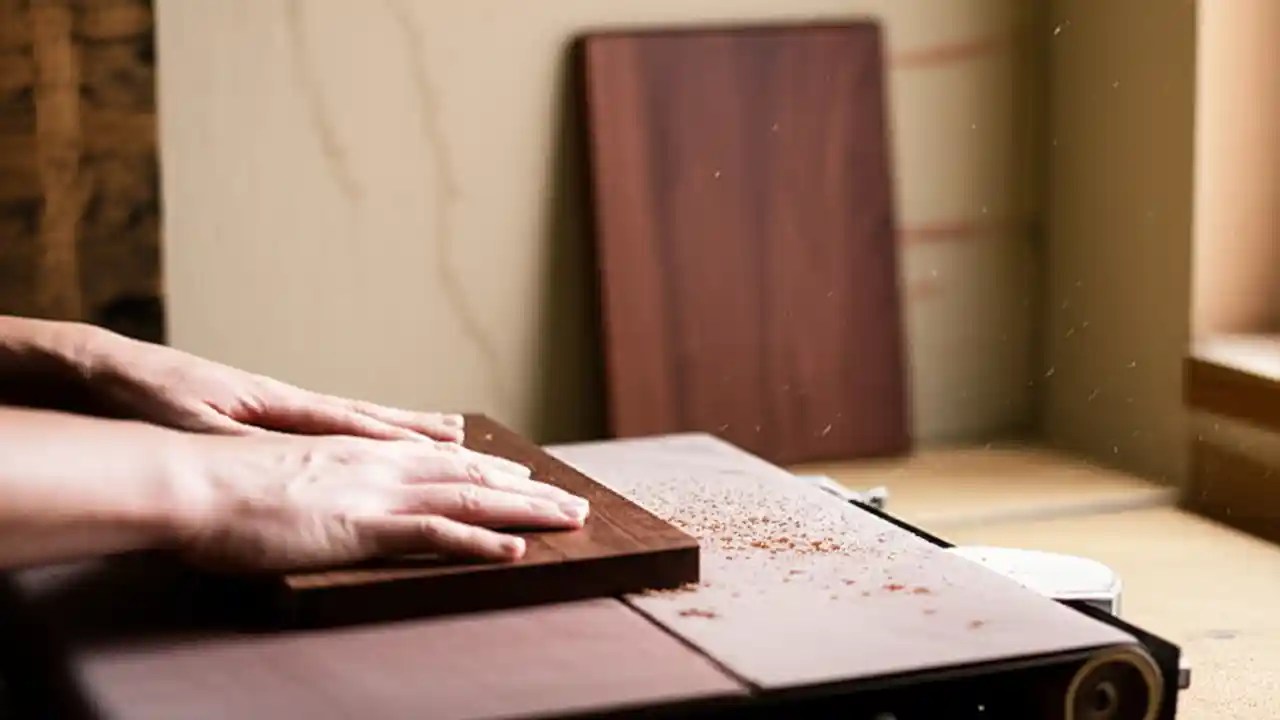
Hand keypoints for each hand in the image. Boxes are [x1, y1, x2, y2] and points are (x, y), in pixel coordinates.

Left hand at [80, 327, 462, 441]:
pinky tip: (373, 434)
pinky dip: (361, 429)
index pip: (354, 423)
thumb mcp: (193, 425)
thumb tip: (301, 462)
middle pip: (367, 415)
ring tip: (441, 430)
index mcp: (277, 403)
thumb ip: (248, 444)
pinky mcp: (258, 409)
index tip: (449, 445)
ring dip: (398, 426)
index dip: (403, 437)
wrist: (105, 368)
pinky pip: (326, 422)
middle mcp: (286, 401)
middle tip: (466, 435)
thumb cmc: (146, 396)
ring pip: (352, 417)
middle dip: (418, 428)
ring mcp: (275, 404)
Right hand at [176, 433, 589, 570]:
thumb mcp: (279, 477)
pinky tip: (515, 551)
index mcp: (358, 452)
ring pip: (468, 498)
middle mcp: (378, 465)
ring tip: (569, 519)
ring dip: (525, 510)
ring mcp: (373, 493)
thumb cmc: (215, 484)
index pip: (438, 460)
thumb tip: (327, 500)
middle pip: (470, 475)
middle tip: (571, 500)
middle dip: (526, 489)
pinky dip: (479, 542)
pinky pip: (434, 534)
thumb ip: (314, 485)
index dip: (487, 470)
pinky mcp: (360, 526)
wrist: (185, 478)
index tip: (522, 477)